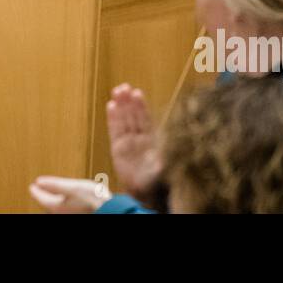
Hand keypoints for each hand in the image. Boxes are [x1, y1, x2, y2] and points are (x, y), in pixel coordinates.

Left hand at [29, 176, 108, 213]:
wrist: (108, 210)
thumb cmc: (92, 199)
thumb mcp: (72, 187)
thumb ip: (54, 184)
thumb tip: (38, 181)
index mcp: (56, 206)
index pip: (41, 198)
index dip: (36, 190)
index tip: (32, 186)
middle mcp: (60, 213)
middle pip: (47, 204)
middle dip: (43, 196)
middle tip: (39, 189)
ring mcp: (69, 214)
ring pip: (56, 206)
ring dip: (52, 199)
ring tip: (51, 193)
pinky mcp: (77, 214)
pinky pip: (64, 208)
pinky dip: (62, 202)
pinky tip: (67, 199)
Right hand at [107, 83, 160, 202]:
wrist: (147, 195)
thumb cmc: (160, 181)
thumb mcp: (165, 166)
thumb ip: (165, 153)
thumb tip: (172, 142)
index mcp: (154, 140)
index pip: (146, 119)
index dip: (141, 106)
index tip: (137, 93)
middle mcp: (141, 139)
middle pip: (134, 116)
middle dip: (129, 102)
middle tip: (124, 87)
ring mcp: (129, 143)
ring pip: (125, 120)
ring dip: (121, 106)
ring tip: (117, 91)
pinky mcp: (118, 149)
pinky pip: (115, 131)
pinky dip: (113, 119)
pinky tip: (111, 106)